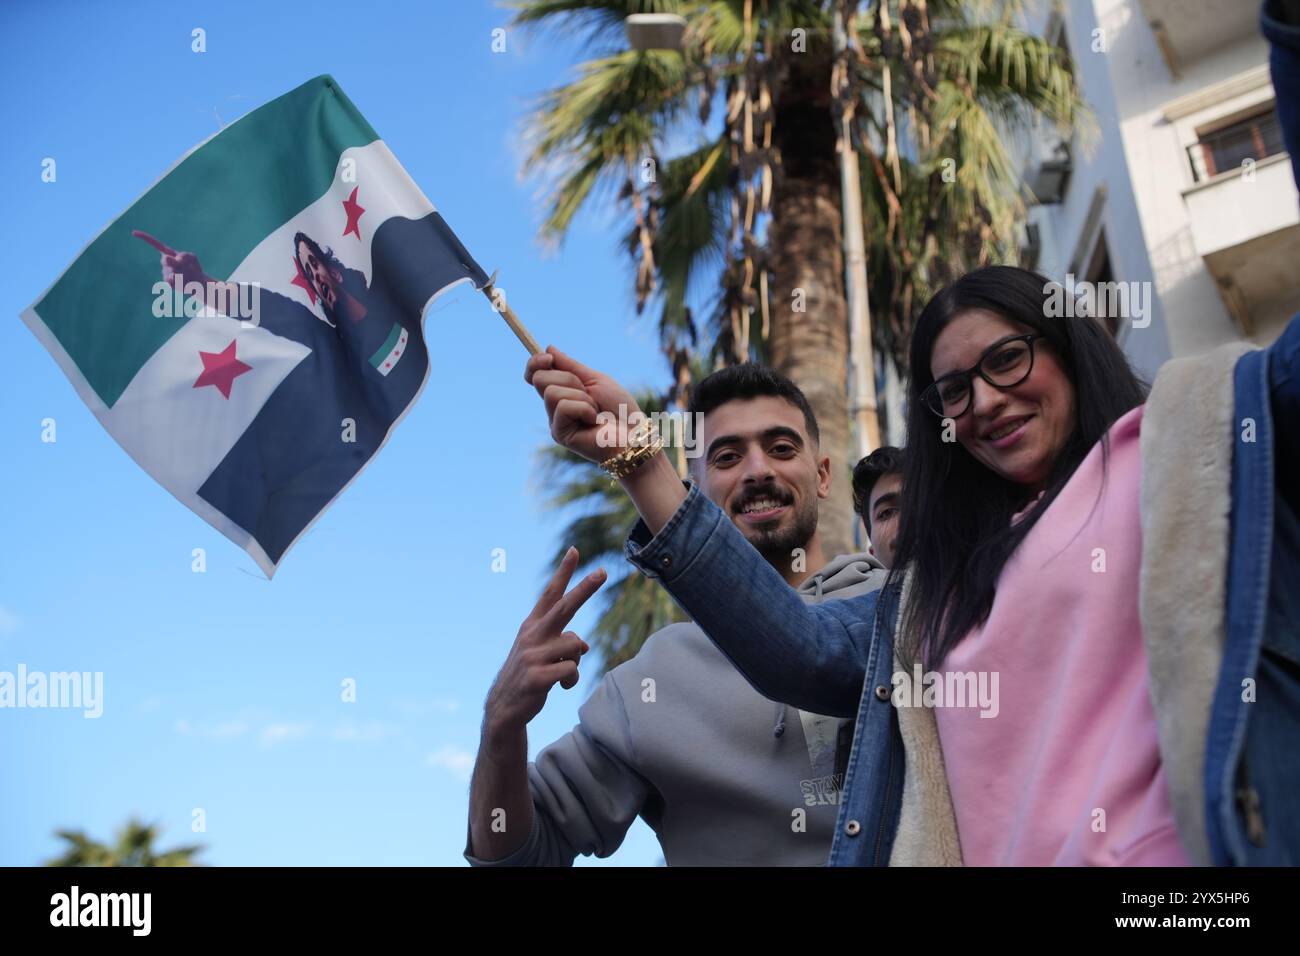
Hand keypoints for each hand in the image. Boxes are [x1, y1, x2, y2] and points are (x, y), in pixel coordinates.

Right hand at [133, 229, 207, 288]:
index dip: (145, 238)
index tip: (133, 232)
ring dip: (181, 273)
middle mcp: (165, 263)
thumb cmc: (193, 268)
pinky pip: (170, 281)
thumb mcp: (192, 258)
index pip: (155, 244)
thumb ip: (185, 256)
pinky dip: (177, 281)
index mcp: (168, 253)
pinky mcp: (168, 283)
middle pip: (165, 260)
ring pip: (170, 272)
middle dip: (174, 263)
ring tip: (187, 275)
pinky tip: (181, 281)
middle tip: (183, 265)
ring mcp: (165, 273)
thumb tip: (177, 258)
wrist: (197, 282)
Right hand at [484, 547, 605, 735]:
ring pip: (576, 646)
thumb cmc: (530, 673)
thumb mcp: (542, 652)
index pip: (550, 593)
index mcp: (533, 625)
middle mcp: (533, 634)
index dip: (564, 572)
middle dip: (585, 588)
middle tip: (602, 572)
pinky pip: (571, 670)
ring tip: (560, 673)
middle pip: (565, 607)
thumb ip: (563, 641)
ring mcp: (533, 655)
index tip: (575, 550)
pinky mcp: (538, 676)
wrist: (505, 706)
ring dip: (575, 662)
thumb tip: (584, 646)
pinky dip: (571, 680)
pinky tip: (557, 687)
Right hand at [524, 346, 644, 463]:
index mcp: (561, 392)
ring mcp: (555, 421)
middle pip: (540, 379)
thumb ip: (571, 366)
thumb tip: (548, 348)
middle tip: (589, 394)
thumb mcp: (595, 379)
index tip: (548, 357)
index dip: (535, 363)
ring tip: (595, 410)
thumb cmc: (619, 408)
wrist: (633, 433)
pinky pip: (563, 407)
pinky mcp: (559, 434)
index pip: (534, 374)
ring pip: (551, 392)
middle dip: (568, 379)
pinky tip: (594, 421)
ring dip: (580, 396)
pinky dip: (584, 409)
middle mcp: (554, 407)